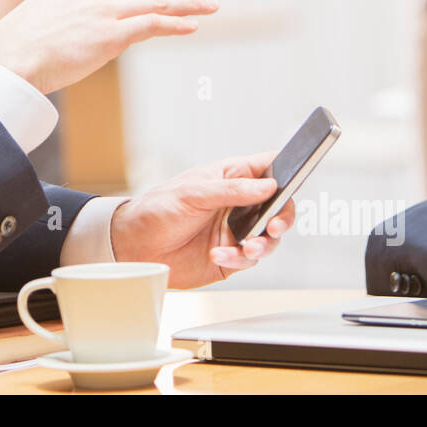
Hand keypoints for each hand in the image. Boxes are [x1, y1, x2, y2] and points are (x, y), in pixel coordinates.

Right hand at [0, 0, 218, 94]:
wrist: (10, 57)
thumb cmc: (20, 47)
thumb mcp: (47, 20)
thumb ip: (71, 20)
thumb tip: (84, 35)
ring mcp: (105, 10)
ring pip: (157, 3)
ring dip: (188, 5)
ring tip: (211, 7)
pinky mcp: (111, 33)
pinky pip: (153, 24)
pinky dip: (176, 24)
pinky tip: (193, 26)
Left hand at [108, 151, 296, 288]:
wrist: (133, 248)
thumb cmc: (156, 210)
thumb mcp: (192, 193)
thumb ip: (231, 191)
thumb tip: (268, 186)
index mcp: (230, 177)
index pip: (268, 168)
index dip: (286, 171)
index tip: (293, 180)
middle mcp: (238, 204)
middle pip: (278, 206)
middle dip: (282, 217)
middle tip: (275, 225)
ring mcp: (235, 230)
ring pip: (269, 237)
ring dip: (263, 243)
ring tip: (247, 246)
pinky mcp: (229, 256)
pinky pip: (248, 259)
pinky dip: (239, 258)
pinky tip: (219, 254)